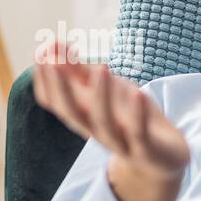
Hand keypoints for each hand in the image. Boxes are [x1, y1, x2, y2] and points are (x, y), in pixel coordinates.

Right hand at [31, 40, 189, 180]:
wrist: (161, 157)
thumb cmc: (127, 116)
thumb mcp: (103, 89)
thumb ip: (77, 70)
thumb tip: (49, 43)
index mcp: (82, 116)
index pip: (55, 103)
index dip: (45, 81)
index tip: (39, 53)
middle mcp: (95, 130)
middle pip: (73, 113)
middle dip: (62, 89)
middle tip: (54, 61)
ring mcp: (120, 142)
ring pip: (105, 123)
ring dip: (101, 96)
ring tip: (102, 67)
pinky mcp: (145, 150)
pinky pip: (139, 133)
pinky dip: (137, 115)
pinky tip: (137, 92)